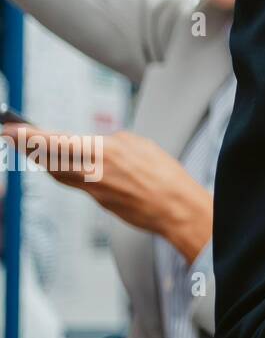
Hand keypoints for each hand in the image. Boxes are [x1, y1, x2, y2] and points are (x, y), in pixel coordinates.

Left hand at [3, 123, 212, 263]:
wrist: (175, 208)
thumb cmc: (165, 177)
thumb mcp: (141, 146)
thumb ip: (115, 142)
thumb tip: (101, 144)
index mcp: (104, 152)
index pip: (56, 142)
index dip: (29, 136)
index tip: (10, 128)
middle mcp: (92, 172)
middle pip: (48, 159)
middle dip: (26, 146)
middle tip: (9, 135)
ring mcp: (93, 189)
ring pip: (57, 172)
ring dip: (40, 159)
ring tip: (27, 147)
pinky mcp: (98, 200)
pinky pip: (73, 183)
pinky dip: (60, 171)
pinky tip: (56, 165)